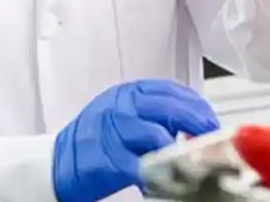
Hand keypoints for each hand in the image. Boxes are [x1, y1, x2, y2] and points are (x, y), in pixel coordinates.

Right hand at [52, 79, 219, 201]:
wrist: (58, 163)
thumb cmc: (93, 140)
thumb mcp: (120, 114)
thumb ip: (152, 114)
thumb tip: (191, 125)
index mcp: (126, 94)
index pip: (170, 91)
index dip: (195, 105)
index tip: (210, 119)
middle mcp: (120, 107)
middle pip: (169, 109)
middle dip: (197, 123)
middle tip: (211, 138)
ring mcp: (113, 132)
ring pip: (158, 135)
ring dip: (181, 149)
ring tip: (193, 158)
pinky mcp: (109, 160)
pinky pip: (143, 166)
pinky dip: (160, 173)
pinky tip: (169, 178)